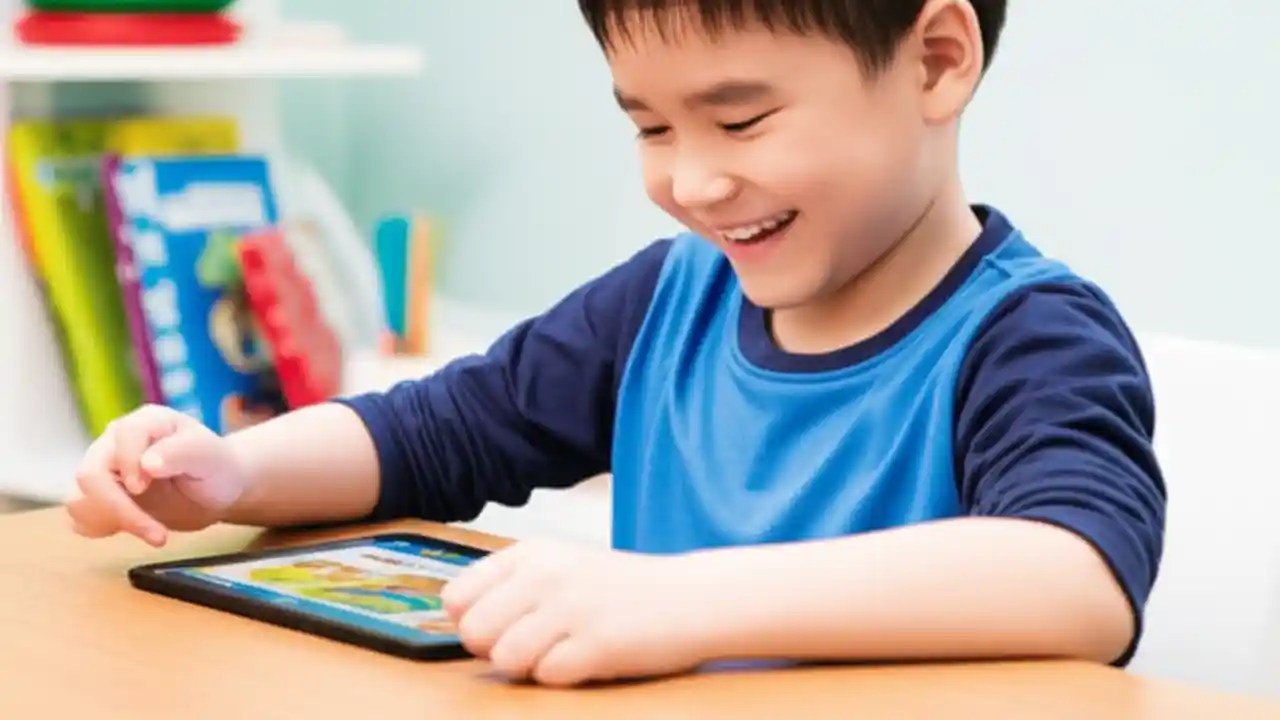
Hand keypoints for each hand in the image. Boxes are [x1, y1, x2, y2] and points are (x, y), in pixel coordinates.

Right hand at [66, 404, 249, 546]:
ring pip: (78, 499)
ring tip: (153, 531)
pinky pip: (81, 516)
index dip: (128, 465)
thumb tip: (147, 463)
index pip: (121, 438)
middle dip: (119, 509)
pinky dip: (102, 527)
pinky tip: (135, 527)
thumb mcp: (209, 456)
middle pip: (90, 474)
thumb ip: (181, 453)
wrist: (214, 490)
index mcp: (144, 423)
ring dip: (111, 521)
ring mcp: (103, 470)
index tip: (144, 488)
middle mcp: (115, 443)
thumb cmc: (214, 467)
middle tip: (158, 535)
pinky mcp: (98, 497)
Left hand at [442, 540, 710, 686]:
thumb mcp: (561, 567)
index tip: (501, 626)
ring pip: (505, 659)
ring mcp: (570, 608)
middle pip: (474, 633)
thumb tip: (459, 622)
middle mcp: (545, 574)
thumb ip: (511, 587)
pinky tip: (590, 657)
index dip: (472, 622)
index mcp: (531, 553)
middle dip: (496, 650)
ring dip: (531, 666)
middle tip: (535, 644)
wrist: (691, 597)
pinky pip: (548, 676)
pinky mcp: (596, 643)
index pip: (457, 597)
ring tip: (563, 650)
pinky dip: (565, 676)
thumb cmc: (620, 589)